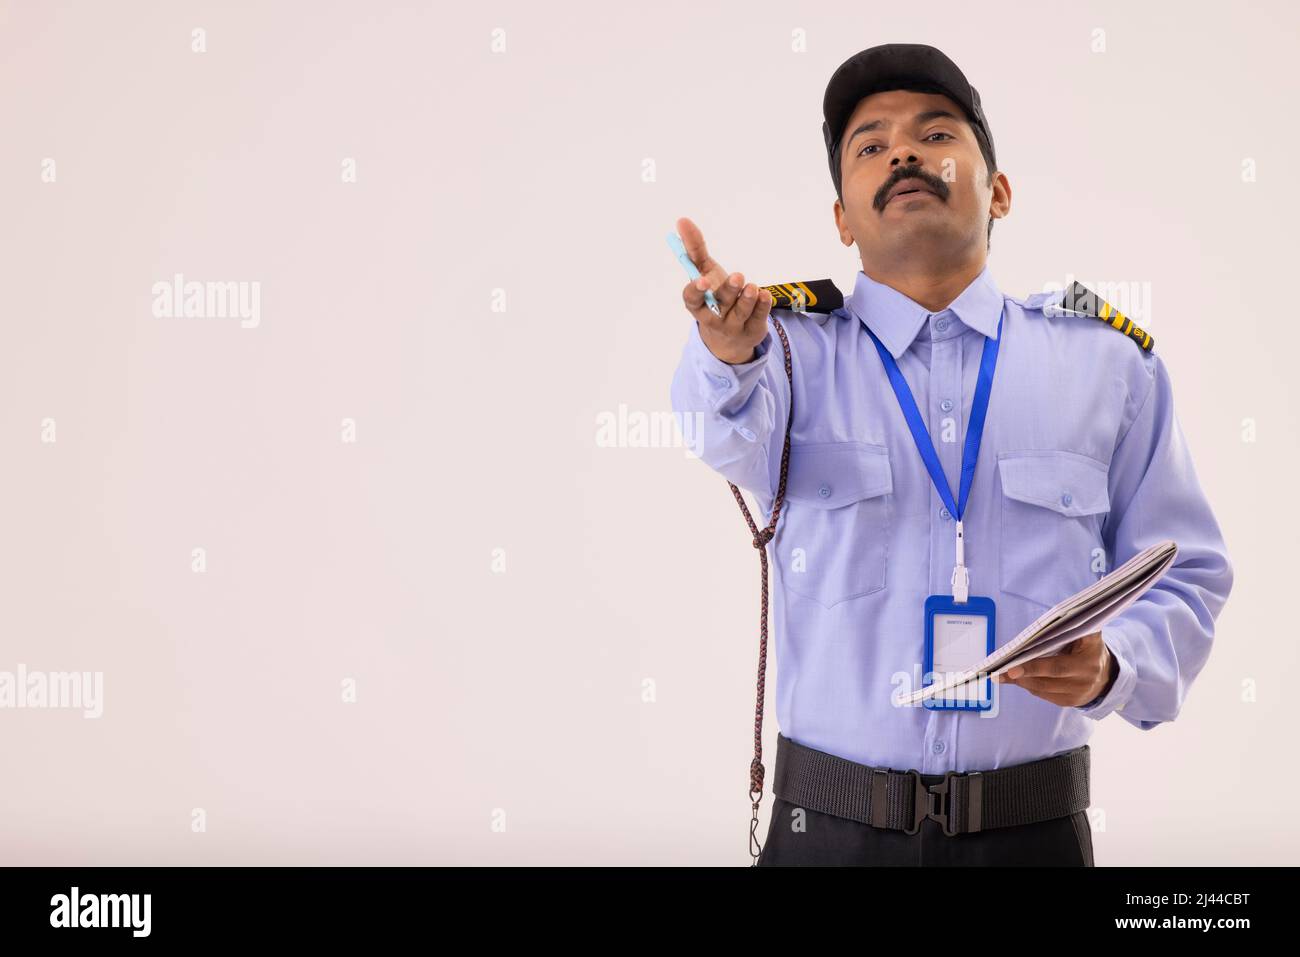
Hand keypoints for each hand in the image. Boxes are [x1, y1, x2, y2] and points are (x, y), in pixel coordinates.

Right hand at [677, 216, 772, 364]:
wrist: (730, 335)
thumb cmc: (714, 295)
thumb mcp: (704, 272)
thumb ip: (694, 249)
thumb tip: (682, 220)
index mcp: (698, 304)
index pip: (692, 300)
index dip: (696, 291)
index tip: (702, 280)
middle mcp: (714, 317)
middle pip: (721, 304)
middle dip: (729, 290)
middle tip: (737, 276)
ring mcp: (734, 326)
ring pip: (741, 312)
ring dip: (747, 298)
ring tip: (752, 286)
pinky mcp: (753, 329)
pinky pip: (758, 317)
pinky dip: (762, 306)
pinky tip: (764, 294)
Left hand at [995, 631, 1117, 707]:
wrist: (1106, 674)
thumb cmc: (1089, 647)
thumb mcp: (1089, 634)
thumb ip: (1075, 624)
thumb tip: (1055, 615)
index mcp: (1089, 661)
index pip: (1057, 666)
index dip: (1033, 667)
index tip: (1012, 666)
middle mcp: (1084, 680)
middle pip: (1047, 679)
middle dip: (1022, 674)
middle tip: (1000, 671)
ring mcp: (1077, 694)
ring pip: (1042, 688)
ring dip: (1021, 680)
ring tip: (1002, 672)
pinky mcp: (1069, 702)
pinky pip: (1043, 694)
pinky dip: (1028, 685)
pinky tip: (1017, 677)